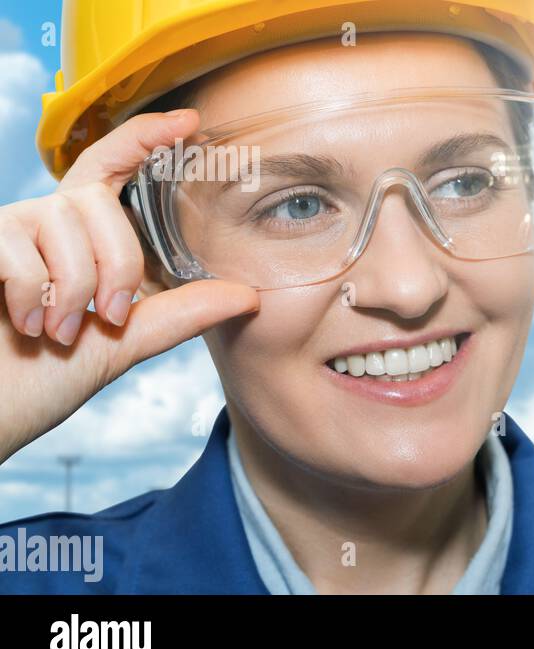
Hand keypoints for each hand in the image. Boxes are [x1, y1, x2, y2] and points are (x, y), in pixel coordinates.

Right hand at [0, 110, 259, 461]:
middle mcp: (40, 220)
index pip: (111, 165)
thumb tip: (248, 296)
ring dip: (73, 289)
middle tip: (110, 316)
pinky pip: (18, 249)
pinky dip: (32, 295)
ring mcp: (3, 229)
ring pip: (62, 225)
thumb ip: (179, 314)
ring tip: (60, 332)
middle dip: (116, 264)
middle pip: (98, 202)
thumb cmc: (41, 380)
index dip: (146, 136)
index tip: (190, 121)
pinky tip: (25, 325)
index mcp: (78, 236)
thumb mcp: (124, 342)